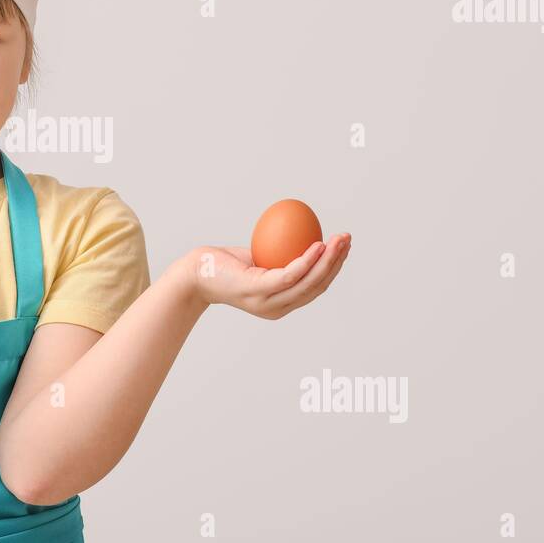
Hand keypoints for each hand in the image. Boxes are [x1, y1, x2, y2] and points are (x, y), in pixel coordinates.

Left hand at [189, 234, 350, 319]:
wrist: (196, 274)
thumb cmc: (225, 265)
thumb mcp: (257, 260)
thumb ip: (277, 256)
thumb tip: (301, 234)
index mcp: (281, 303)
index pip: (315, 287)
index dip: (334, 268)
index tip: (343, 247)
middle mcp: (278, 308)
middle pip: (317, 286)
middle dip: (337, 262)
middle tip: (347, 240)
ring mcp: (268, 302)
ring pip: (308, 282)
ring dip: (328, 260)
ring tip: (339, 240)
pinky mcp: (258, 291)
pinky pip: (289, 275)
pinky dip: (307, 260)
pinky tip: (317, 245)